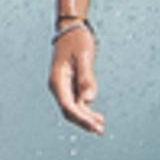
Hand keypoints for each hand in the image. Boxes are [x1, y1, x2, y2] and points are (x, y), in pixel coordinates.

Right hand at [50, 17, 104, 131]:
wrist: (71, 28)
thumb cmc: (77, 40)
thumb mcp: (84, 56)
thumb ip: (86, 77)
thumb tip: (89, 99)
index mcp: (58, 81)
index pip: (68, 106)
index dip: (81, 118)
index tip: (93, 125)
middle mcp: (59, 86)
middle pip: (70, 110)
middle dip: (84, 121)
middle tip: (100, 130)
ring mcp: (64, 86)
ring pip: (74, 108)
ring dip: (87, 118)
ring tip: (101, 126)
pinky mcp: (71, 85)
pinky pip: (78, 102)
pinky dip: (87, 110)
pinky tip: (98, 117)